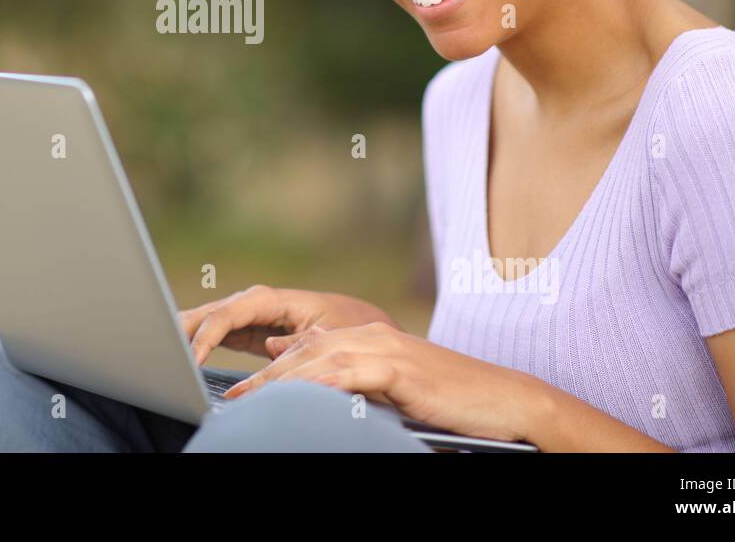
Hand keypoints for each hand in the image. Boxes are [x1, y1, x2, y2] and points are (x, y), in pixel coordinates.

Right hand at [178, 284, 398, 365]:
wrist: (362, 329)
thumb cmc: (350, 329)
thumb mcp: (332, 337)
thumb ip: (302, 341)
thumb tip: (271, 346)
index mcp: (274, 299)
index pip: (231, 312)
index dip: (209, 333)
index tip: (193, 357)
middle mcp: (256, 304)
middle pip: (211, 312)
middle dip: (183, 327)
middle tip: (157, 347)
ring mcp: (248, 316)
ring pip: (207, 321)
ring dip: (182, 333)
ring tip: (156, 348)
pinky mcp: (246, 331)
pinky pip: (213, 334)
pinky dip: (193, 343)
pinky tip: (177, 356)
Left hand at [222, 321, 546, 444]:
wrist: (502, 398)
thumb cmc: (448, 398)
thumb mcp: (393, 384)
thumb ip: (353, 374)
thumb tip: (310, 367)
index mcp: (367, 338)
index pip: (307, 350)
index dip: (270, 369)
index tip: (239, 389)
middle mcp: (371, 335)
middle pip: (305, 353)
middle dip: (265, 376)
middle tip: (232, 397)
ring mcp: (385, 347)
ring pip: (319, 360)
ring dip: (281, 381)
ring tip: (250, 399)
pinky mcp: (399, 367)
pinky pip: (350, 374)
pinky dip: (320, 384)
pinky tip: (298, 396)